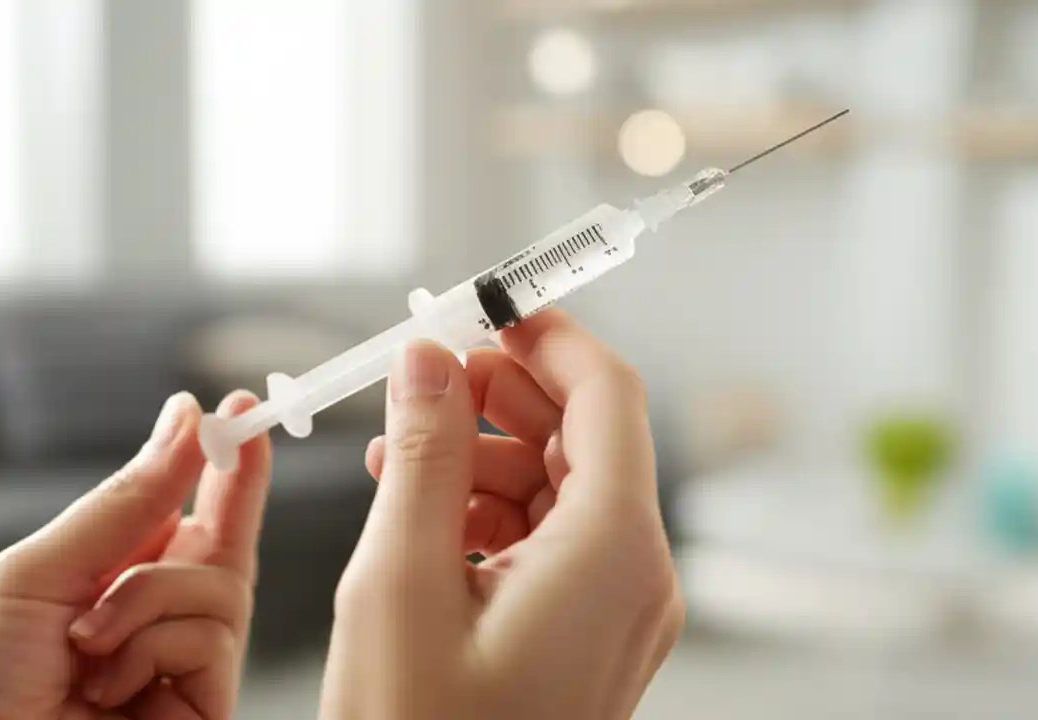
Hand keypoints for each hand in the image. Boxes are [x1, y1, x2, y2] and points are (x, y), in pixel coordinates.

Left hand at [0, 391, 271, 719]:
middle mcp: (152, 628)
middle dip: (239, 489)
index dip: (216, 470)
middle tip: (249, 427)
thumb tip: (187, 421)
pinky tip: (107, 683)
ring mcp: (177, 674)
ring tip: (86, 643)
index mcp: (109, 588)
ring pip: (221, 589)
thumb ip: (127, 502)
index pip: (182, 520)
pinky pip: (214, 640)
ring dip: (150, 595)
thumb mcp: (37, 572)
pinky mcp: (201, 713)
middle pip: (224, 548)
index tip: (240, 410)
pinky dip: (156, 642)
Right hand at [322, 310, 683, 719]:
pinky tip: (423, 510)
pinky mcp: (590, 636)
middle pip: (587, 437)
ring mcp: (619, 612)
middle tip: (426, 378)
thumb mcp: (399, 583)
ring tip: (400, 455)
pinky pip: (552, 541)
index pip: (609, 394)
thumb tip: (428, 360)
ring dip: (484, 456)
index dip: (548, 337)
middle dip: (504, 395)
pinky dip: (491, 511)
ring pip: (564, 488)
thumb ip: (423, 455)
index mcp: (615, 553)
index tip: (486, 306)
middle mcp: (638, 578)